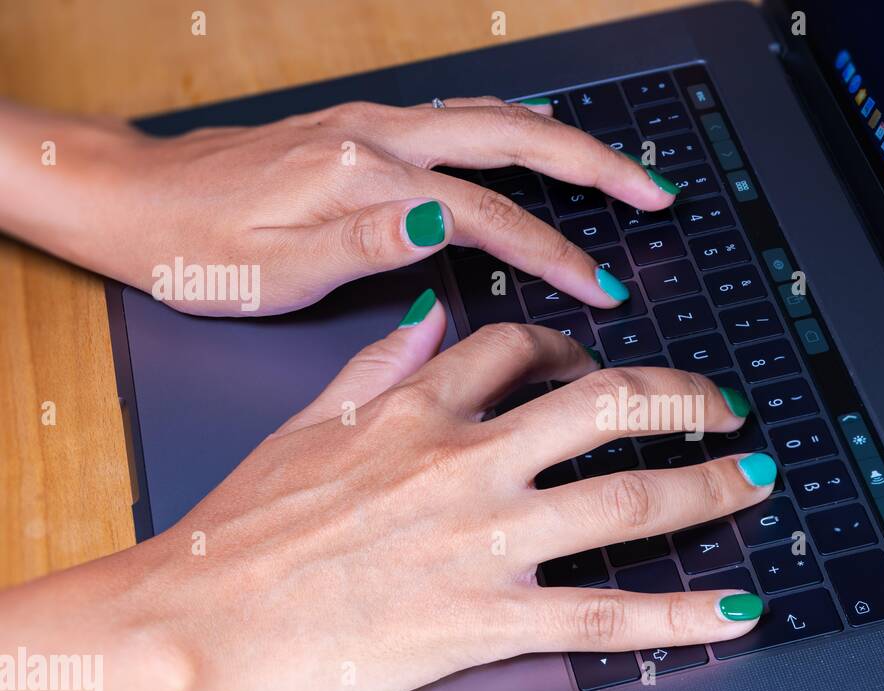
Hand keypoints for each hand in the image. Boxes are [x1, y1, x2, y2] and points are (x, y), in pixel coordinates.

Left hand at [0, 96, 678, 314]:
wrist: (137, 199)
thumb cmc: (198, 249)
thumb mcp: (273, 271)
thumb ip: (365, 243)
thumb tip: (441, 225)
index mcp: (361, 176)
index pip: (485, 212)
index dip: (551, 251)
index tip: (599, 288)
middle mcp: (375, 136)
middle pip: (511, 134)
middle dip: (593, 162)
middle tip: (655, 192)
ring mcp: (372, 125)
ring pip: (491, 119)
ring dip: (564, 141)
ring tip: (621, 172)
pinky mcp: (364, 131)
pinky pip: (461, 123)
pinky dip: (518, 134)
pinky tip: (539, 151)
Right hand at [138, 309, 772, 690]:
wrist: (194, 622)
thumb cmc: (237, 533)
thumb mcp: (301, 426)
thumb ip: (372, 366)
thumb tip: (420, 316)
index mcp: (416, 410)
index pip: (517, 349)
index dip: (574, 348)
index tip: (598, 363)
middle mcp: (465, 461)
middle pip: (604, 406)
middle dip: (681, 398)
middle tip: (724, 406)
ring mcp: (483, 540)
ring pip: (624, 499)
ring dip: (706, 486)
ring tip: (756, 477)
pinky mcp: (485, 620)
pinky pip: (602, 613)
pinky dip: (679, 614)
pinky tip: (735, 611)